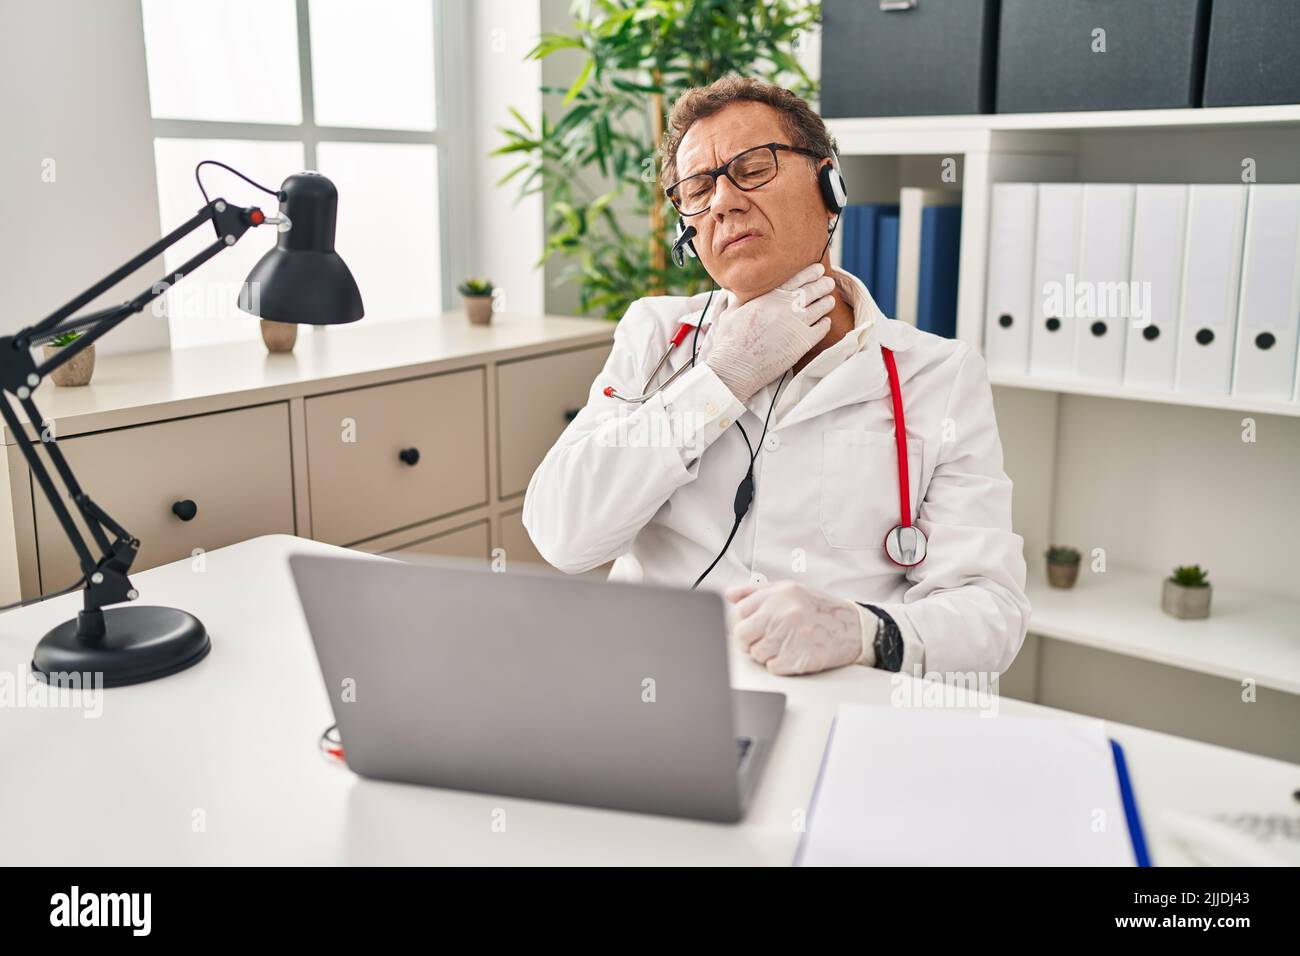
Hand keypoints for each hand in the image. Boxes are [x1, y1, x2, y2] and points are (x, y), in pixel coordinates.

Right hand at [705, 262, 836, 401]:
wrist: (735, 366)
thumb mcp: (730, 312)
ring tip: (829, 301)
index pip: (798, 278)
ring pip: (821, 307)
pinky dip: (826, 323)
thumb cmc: (729, 341)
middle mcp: (786, 306)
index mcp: (770, 296)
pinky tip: (825, 322)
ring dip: (827, 302)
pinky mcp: (803, 342)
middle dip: (824, 285)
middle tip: (828, 283)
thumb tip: (735, 291)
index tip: (818, 270)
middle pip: (814, 290)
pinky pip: (823, 329)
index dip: (811, 272)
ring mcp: (797, 324)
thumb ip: (738, 299)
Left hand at [725, 580, 865, 675]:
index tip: (755, 627)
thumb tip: (730, 596)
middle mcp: (785, 613)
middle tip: (766, 640)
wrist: (855, 628)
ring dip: (767, 654)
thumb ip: (757, 592)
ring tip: (785, 645)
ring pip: (757, 654)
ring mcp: (793, 636)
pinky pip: (773, 667)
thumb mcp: (790, 590)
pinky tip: (794, 655)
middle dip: (750, 641)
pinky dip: (780, 665)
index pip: (740, 612)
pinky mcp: (801, 658)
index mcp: (780, 594)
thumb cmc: (820, 610)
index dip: (745, 623)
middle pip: (743, 635)